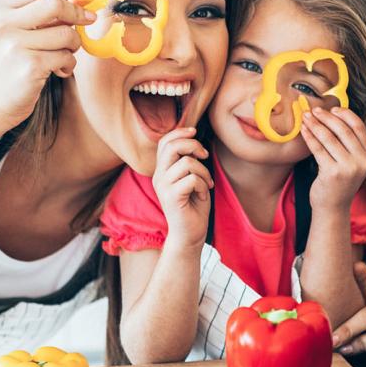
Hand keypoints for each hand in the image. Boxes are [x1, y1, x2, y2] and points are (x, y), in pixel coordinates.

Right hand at [0, 0, 97, 129]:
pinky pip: (66, 57)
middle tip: (89, 20)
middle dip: (78, 13)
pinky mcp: (30, 66)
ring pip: (66, 33)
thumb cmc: (9, 63)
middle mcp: (4, 23)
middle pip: (55, 3)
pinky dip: (69, 64)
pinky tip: (58, 71)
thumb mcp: (13, 30)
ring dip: (74, 44)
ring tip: (65, 54)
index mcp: (0, 8)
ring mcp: (15, 45)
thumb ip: (37, 13)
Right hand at [151, 127, 212, 248]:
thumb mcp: (191, 179)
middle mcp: (159, 176)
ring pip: (187, 162)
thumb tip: (195, 142)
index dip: (180, 132)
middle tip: (205, 156)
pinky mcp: (171, 197)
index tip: (195, 132)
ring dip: (204, 172)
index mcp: (162, 170)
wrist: (189, 234)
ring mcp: (163, 186)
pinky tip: (203, 195)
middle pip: (172, 146)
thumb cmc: (193, 207)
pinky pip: (192, 179)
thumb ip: (189, 162)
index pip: (164, 142)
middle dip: (193, 145)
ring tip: (206, 185)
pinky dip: (203, 185)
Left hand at [301, 107, 365, 211]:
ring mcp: (348, 168)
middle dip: (327, 117)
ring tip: (305, 117)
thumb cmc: (339, 181)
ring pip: (329, 138)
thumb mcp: (351, 162)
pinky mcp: (332, 173)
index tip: (332, 108)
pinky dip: (309, 136)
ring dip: (315, 124)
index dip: (345, 114)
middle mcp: (362, 161)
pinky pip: (318, 149)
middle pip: (343, 130)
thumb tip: (334, 114)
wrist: (333, 207)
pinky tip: (303, 130)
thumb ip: (349, 143)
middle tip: (314, 110)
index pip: (359, 127)